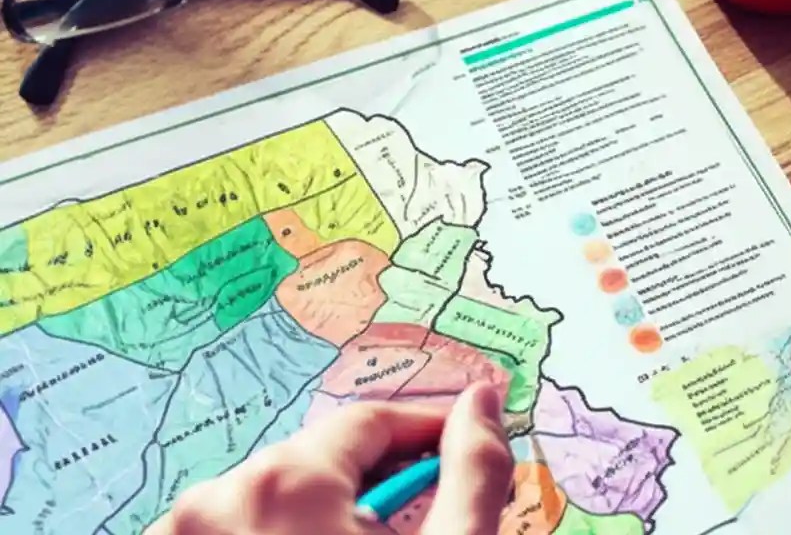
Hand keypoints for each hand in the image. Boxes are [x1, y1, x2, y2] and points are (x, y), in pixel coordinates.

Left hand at [145, 384, 513, 534]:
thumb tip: (485, 400)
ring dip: (311, 515)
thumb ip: (472, 475)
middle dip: (368, 484)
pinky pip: (222, 527)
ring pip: (265, 496)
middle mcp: (214, 498)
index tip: (459, 448)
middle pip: (316, 460)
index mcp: (288, 482)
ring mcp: (174, 534)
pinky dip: (260, 533)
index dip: (425, 431)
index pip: (369, 422)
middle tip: (413, 527)